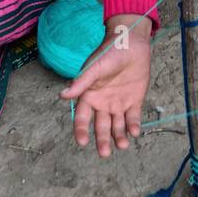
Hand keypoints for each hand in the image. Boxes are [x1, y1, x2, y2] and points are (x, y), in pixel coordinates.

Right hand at [60, 14, 151, 156]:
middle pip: (101, 127)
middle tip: (104, 154)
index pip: (83, 118)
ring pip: (117, 125)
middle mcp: (103, 104)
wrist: (131, 43)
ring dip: (119, 136)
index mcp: (89, 97)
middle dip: (102, 140)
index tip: (82, 142)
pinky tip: (135, 132)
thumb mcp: (94, 67)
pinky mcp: (134, 101)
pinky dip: (133, 125)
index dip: (81, 131)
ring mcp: (119, 103)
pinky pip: (133, 117)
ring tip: (122, 145)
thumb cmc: (108, 53)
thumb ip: (81, 82)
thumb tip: (63, 95)